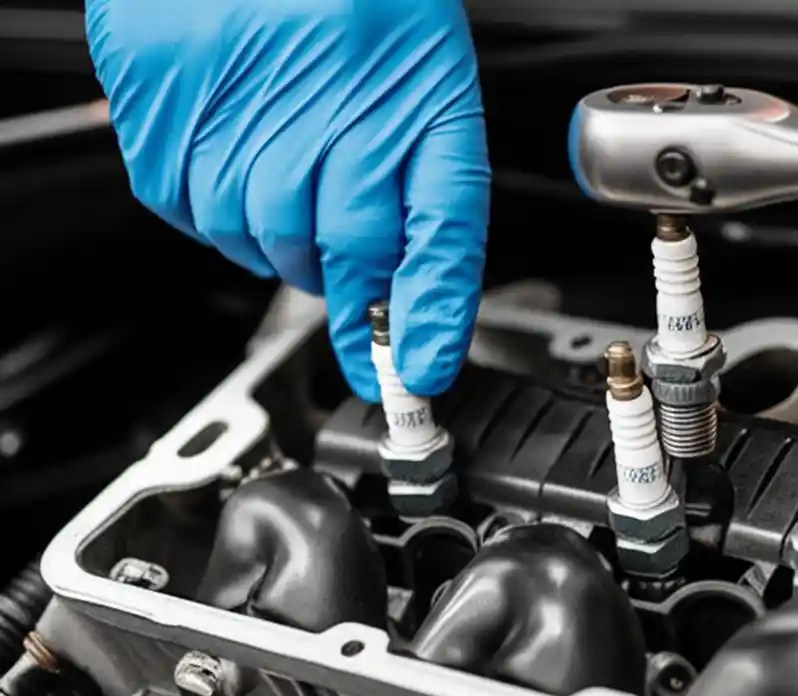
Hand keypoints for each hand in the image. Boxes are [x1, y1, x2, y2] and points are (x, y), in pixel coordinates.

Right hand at [86, 0, 489, 400]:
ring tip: (287, 183)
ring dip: (278, 242)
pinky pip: (184, 205)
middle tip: (350, 271)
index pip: (444, 228)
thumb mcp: (421, 80)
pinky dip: (210, 212)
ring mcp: (245, 98)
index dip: (433, 311)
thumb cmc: (357, 1)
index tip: (420, 369)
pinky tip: (231, 164)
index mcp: (420, 93)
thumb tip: (411, 305)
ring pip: (259, 239)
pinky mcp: (167, 92)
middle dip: (350, 282)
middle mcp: (336, 100)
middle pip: (346, 251)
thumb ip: (424, 186)